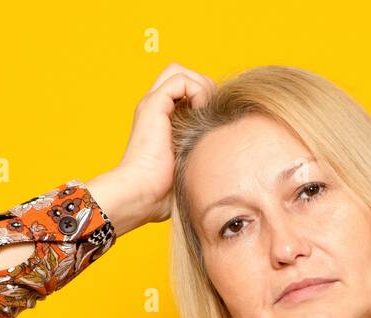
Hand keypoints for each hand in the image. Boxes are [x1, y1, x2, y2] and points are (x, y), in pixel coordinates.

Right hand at [112, 62, 216, 225]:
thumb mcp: (190, 166)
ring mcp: (152, 104)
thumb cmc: (165, 192)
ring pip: (180, 71)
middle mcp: (155, 108)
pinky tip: (200, 114)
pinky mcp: (153, 105)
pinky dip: (197, 91)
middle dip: (203, 87)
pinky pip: (180, 79)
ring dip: (200, 87)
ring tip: (205, 113)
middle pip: (181, 74)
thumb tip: (228, 157)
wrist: (143, 194)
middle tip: (211, 113)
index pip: (184, 90)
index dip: (203, 96)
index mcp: (162, 120)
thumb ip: (201, 153)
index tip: (213, 120)